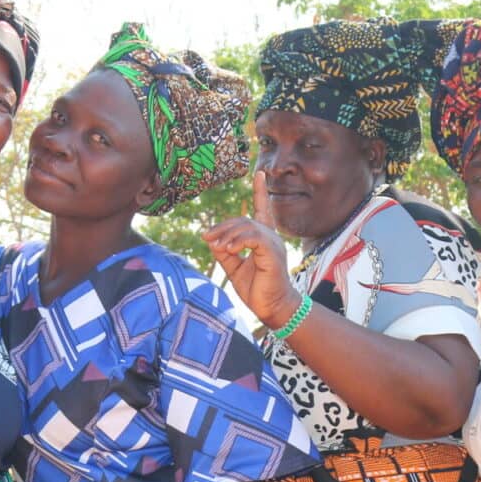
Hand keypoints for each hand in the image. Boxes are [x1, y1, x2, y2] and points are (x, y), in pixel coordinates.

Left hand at [202, 177, 302, 330]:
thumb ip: (224, 252)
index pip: (263, 209)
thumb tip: (211, 240)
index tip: (259, 174)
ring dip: (228, 235)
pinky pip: (254, 238)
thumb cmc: (256, 289)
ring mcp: (273, 244)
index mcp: (263, 239)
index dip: (260, 191)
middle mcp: (270, 237)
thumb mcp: (234, 268)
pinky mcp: (272, 253)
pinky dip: (238, 241)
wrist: (272, 308)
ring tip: (218, 247)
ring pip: (248, 227)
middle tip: (207, 237)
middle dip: (223, 226)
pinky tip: (229, 249)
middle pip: (244, 220)